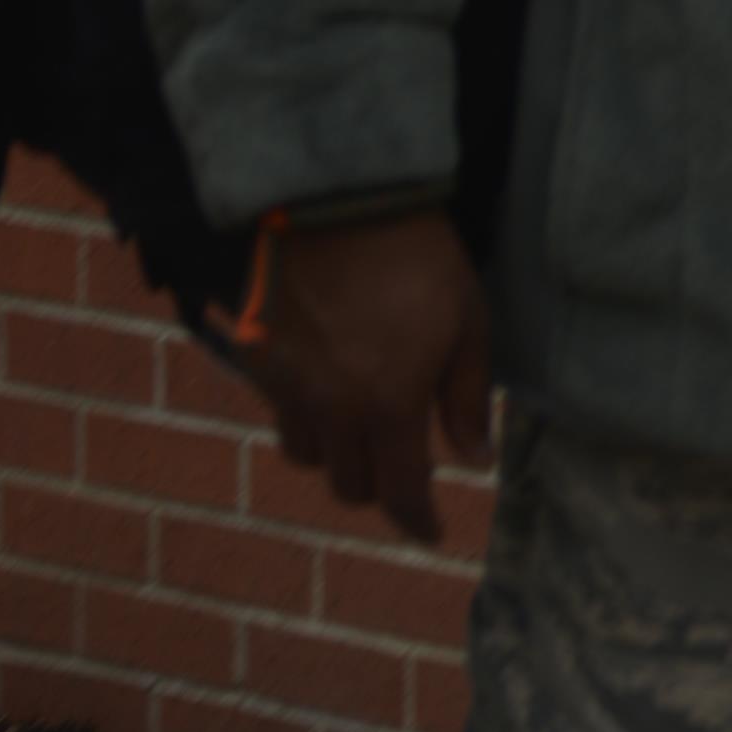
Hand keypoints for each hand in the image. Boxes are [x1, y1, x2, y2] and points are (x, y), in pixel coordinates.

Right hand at [244, 205, 496, 545]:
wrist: (334, 199)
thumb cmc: (416, 258)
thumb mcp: (467, 323)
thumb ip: (467, 398)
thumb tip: (473, 458)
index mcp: (388, 406)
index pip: (401, 492)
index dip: (418, 520)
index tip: (431, 531)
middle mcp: (331, 408)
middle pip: (348, 484)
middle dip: (379, 486)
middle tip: (401, 470)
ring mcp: (287, 383)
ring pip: (307, 454)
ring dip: (336, 454)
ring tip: (360, 429)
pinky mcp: (257, 355)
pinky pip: (279, 410)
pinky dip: (304, 416)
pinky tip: (327, 388)